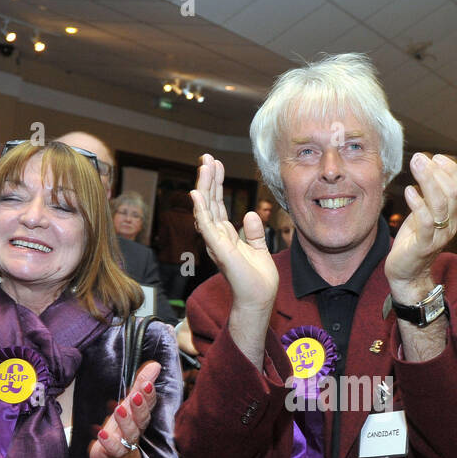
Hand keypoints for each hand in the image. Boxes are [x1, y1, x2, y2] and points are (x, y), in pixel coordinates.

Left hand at [91, 360, 161, 457]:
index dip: (148, 395)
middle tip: (135, 395)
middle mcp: (136, 430)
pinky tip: (102, 434)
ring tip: (119, 409)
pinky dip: (108, 443)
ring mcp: (125, 443)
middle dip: (140, 407)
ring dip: (126, 422)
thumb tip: (155, 365)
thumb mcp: (129, 405)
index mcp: (140, 416)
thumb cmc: (121, 429)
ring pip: (130, 434)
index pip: (148, 404)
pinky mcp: (112, 454)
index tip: (147, 383)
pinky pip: (113, 450)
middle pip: (142, 419)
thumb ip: (140, 385)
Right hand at [190, 154, 277, 311]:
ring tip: (204, 165)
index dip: (216, 184)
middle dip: (208, 179)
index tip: (217, 165)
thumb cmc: (258, 281)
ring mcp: (215, 242)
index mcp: (225, 236)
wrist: (259, 299)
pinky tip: (196, 193)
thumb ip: (254, 232)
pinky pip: (206, 226)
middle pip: (209, 203)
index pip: (217, 205)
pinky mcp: (219, 249)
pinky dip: (200, 209)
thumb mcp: (259, 249)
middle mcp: (217, 237)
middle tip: (207, 157)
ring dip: (204, 186)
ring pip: (205, 209)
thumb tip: (249, 213)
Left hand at [384, 153, 456, 301]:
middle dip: (436, 171)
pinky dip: (417, 203)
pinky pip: (426, 222)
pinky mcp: (423, 245)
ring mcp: (439, 236)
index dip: (453, 170)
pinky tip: (408, 191)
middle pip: (453, 192)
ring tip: (414, 165)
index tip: (436, 158)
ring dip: (427, 180)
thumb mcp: (425, 213)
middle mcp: (451, 225)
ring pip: (440, 203)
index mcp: (454, 216)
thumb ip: (429, 194)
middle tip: (419, 158)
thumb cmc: (414, 240)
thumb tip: (425, 164)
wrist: (407, 273)